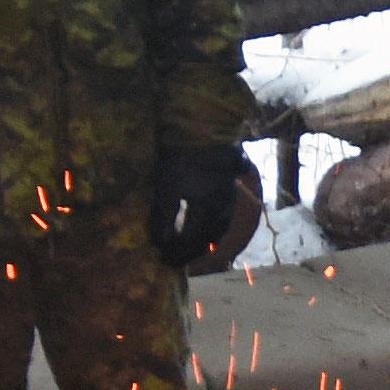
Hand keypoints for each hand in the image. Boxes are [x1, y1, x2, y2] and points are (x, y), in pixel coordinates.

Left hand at [151, 141, 265, 274]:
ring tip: (186, 249)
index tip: (161, 257)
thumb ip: (164, 217)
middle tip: (172, 259)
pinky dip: (209, 230)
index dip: (176, 252)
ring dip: (201, 243)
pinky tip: (200, 229)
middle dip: (189, 252)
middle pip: (207, 240)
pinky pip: (222, 220)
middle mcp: (224, 210)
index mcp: (209, 211)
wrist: (203, 130)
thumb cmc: (183, 157)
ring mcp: (230, 201)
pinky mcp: (230, 192)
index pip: (192, 241)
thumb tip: (159, 243)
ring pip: (217, 231)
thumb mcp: (168, 187)